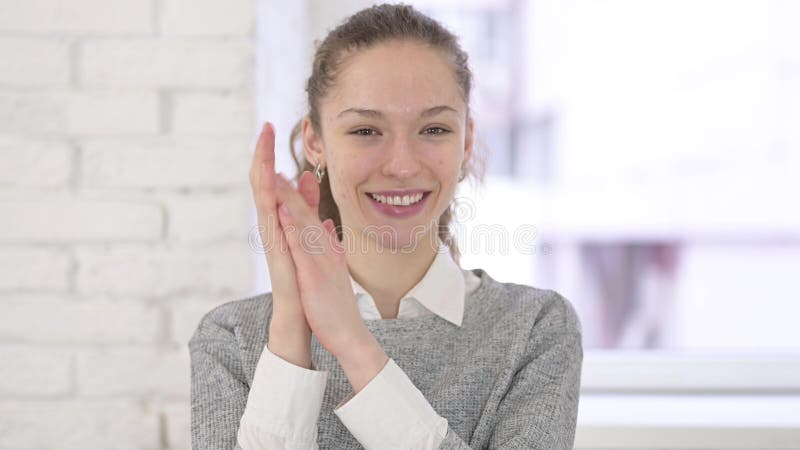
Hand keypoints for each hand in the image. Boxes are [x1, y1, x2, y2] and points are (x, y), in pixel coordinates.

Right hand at [249, 122, 322, 365]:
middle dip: (263, 156)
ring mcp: (273, 243)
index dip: (272, 156)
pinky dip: (272, 208)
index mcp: (282, 224)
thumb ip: (309, 216)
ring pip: (264, 202)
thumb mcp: (311, 243)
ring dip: (263, 175)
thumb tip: (310, 192)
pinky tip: (271, 190)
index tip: (272, 128)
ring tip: (260, 148)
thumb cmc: (304, 284)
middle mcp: (273, 230)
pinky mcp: (278, 259)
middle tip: (264, 127)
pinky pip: (273, 228)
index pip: (275, 184)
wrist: (302, 319)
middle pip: (264, 186)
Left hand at [273, 171, 370, 358]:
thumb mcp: (332, 270)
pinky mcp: (314, 273)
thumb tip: (323, 224)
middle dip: (291, 186)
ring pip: (303, 223)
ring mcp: (321, 259)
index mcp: (326, 249)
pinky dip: (293, 225)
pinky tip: (282, 210)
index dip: (299, 194)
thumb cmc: (336, 306)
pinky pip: (302, 246)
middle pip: (306, 212)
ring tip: (275, 174)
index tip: (289, 173)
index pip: (310, 216)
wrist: (349, 334)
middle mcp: (325, 249)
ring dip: (290, 197)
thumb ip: (328, 245)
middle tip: (281, 165)